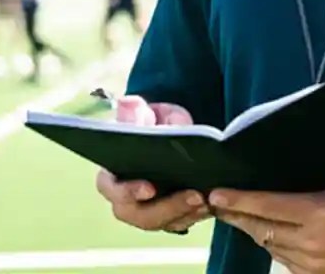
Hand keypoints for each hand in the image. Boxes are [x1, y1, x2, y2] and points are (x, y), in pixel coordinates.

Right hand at [95, 96, 211, 233]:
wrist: (171, 134)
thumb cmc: (153, 123)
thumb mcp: (147, 112)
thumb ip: (136, 111)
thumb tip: (127, 103)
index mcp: (112, 175)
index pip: (111, 189)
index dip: (127, 191)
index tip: (150, 187)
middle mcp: (126, 199)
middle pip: (140, 215)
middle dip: (168, 207)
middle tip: (194, 195)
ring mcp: (148, 210)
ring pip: (163, 222)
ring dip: (186, 213)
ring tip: (207, 199)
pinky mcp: (169, 216)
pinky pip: (180, 222)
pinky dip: (195, 215)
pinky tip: (212, 203)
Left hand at [208, 187, 324, 273]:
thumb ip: (296, 199)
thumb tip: (262, 199)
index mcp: (317, 213)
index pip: (267, 206)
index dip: (239, 201)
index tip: (216, 195)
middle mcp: (312, 242)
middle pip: (262, 229)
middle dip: (237, 216)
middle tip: (219, 205)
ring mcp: (312, 264)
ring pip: (269, 246)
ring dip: (256, 231)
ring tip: (244, 216)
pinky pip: (282, 260)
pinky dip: (276, 247)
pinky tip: (274, 235)